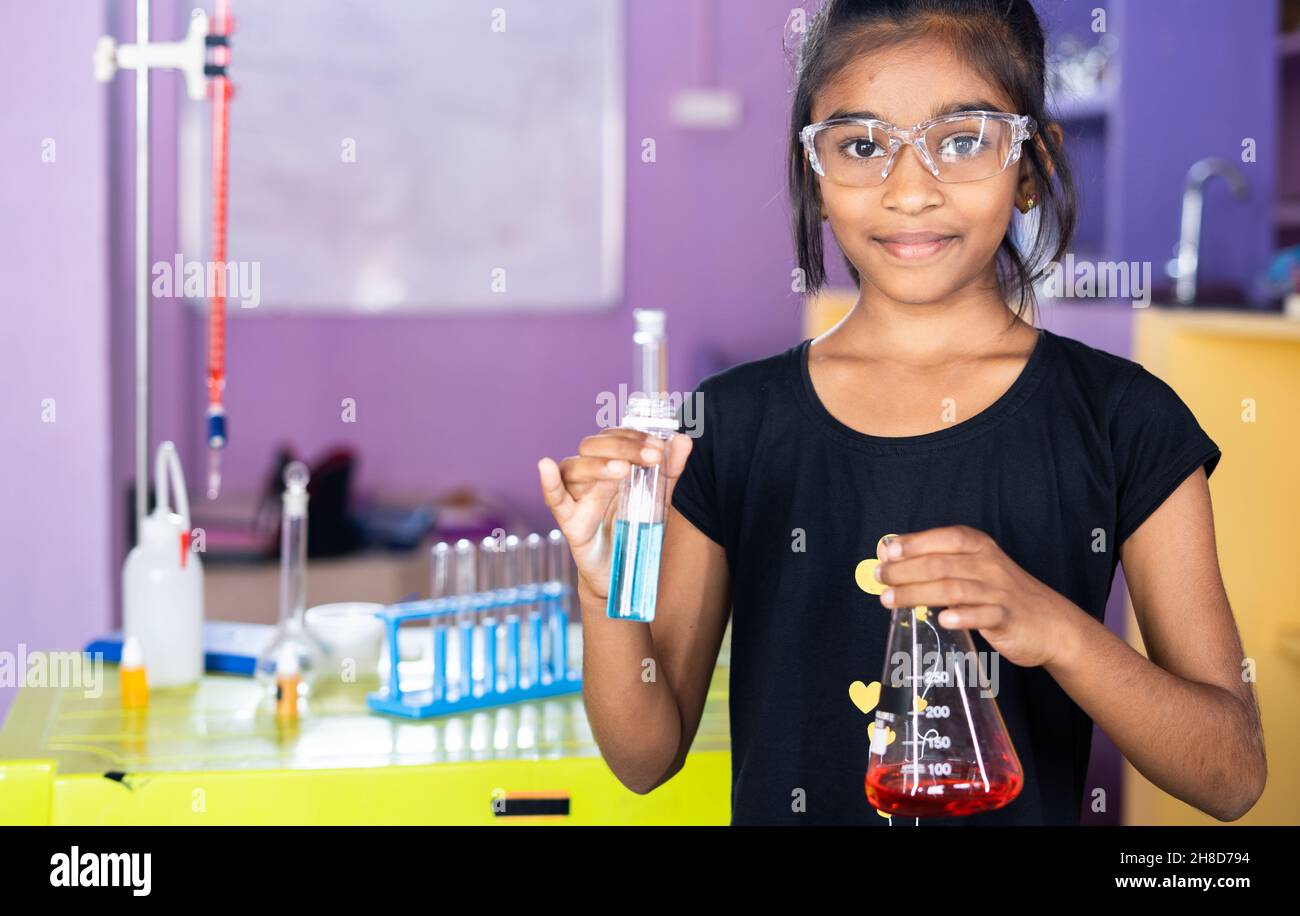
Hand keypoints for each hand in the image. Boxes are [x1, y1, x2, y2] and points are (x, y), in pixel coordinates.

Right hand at [537, 429, 691, 599]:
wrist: (626, 568)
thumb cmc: (636, 527)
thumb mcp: (659, 497)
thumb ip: (670, 470)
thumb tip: (683, 440)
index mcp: (609, 463)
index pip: (615, 436)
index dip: (635, 436)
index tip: (659, 447)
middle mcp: (590, 474)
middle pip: (593, 446)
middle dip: (623, 447)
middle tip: (651, 456)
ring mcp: (577, 495)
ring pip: (575, 467)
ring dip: (598, 464)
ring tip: (623, 470)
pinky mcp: (569, 520)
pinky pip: (554, 498)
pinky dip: (549, 482)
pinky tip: (546, 466)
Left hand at [873, 525, 1079, 667]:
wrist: (1052, 624)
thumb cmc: (1001, 594)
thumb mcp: (975, 569)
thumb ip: (940, 562)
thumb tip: (893, 559)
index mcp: (979, 547)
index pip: (945, 538)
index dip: (914, 543)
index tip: (887, 552)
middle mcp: (988, 564)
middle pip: (941, 564)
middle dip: (905, 571)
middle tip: (880, 579)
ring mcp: (999, 591)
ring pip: (954, 589)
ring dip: (918, 593)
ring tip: (889, 600)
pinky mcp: (1008, 618)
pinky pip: (984, 615)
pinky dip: (963, 616)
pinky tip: (943, 619)